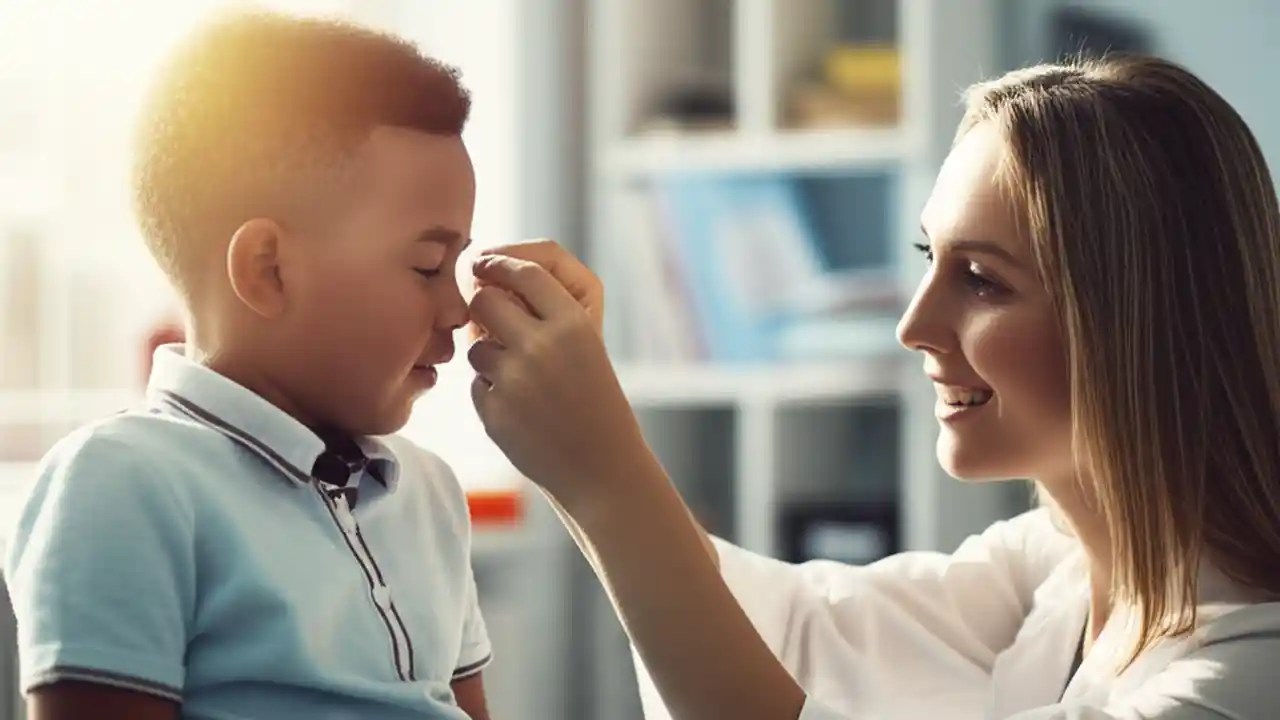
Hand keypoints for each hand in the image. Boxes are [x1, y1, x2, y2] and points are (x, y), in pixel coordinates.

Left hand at [466, 250, 647, 508]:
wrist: (601, 466)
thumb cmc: (593, 399)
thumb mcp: (586, 345)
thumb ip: (545, 312)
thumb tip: (486, 282)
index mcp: (574, 324)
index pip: (525, 272)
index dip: (499, 264)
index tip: (485, 264)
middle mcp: (542, 346)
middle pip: (484, 300)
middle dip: (483, 307)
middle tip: (492, 321)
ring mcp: (515, 380)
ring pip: (476, 346)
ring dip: (490, 357)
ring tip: (524, 382)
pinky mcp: (494, 411)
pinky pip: (476, 383)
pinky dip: (491, 391)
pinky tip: (521, 410)